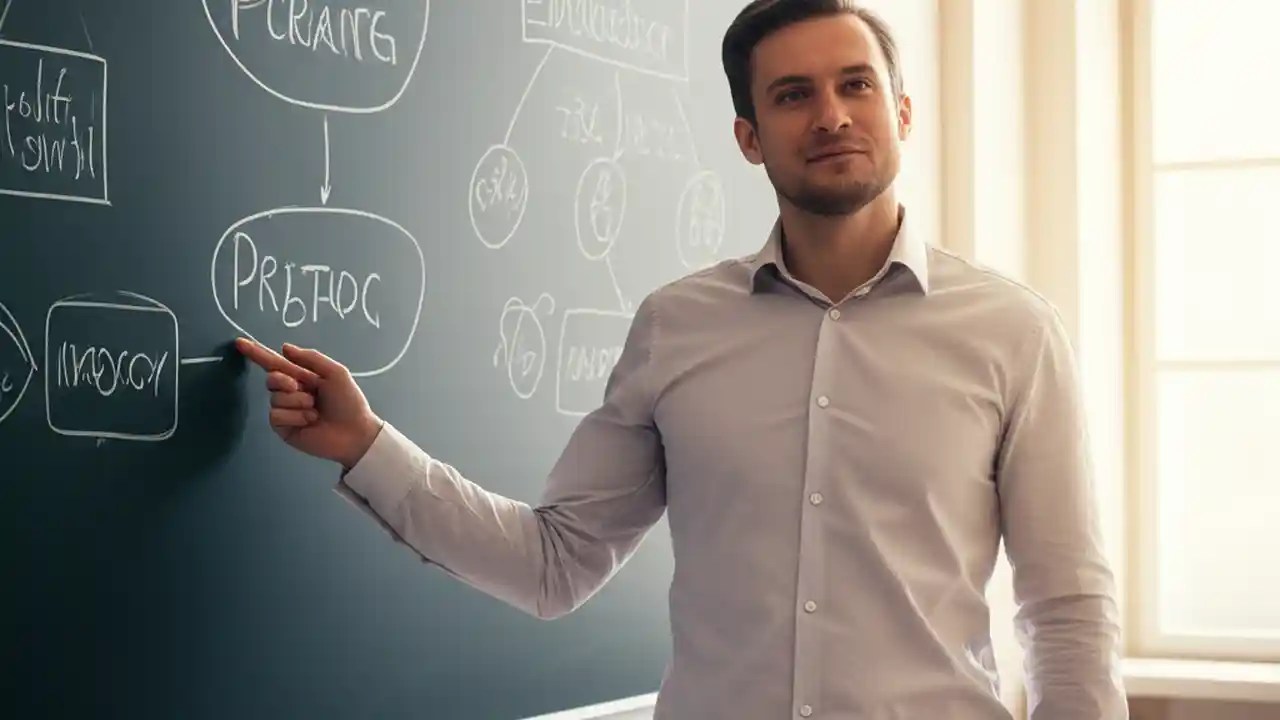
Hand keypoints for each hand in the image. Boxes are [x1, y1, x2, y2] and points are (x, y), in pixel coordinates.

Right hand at [235, 337, 383, 468]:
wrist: (355, 432)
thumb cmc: (349, 401)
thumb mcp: (335, 372)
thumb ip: (310, 358)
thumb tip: (284, 348)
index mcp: (302, 377)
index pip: (275, 363)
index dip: (257, 353)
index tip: (240, 342)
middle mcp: (291, 392)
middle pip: (271, 378)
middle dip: (284, 380)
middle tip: (304, 388)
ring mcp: (286, 410)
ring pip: (275, 398)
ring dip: (298, 401)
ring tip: (316, 409)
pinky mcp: (283, 427)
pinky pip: (276, 415)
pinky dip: (295, 415)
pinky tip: (311, 420)